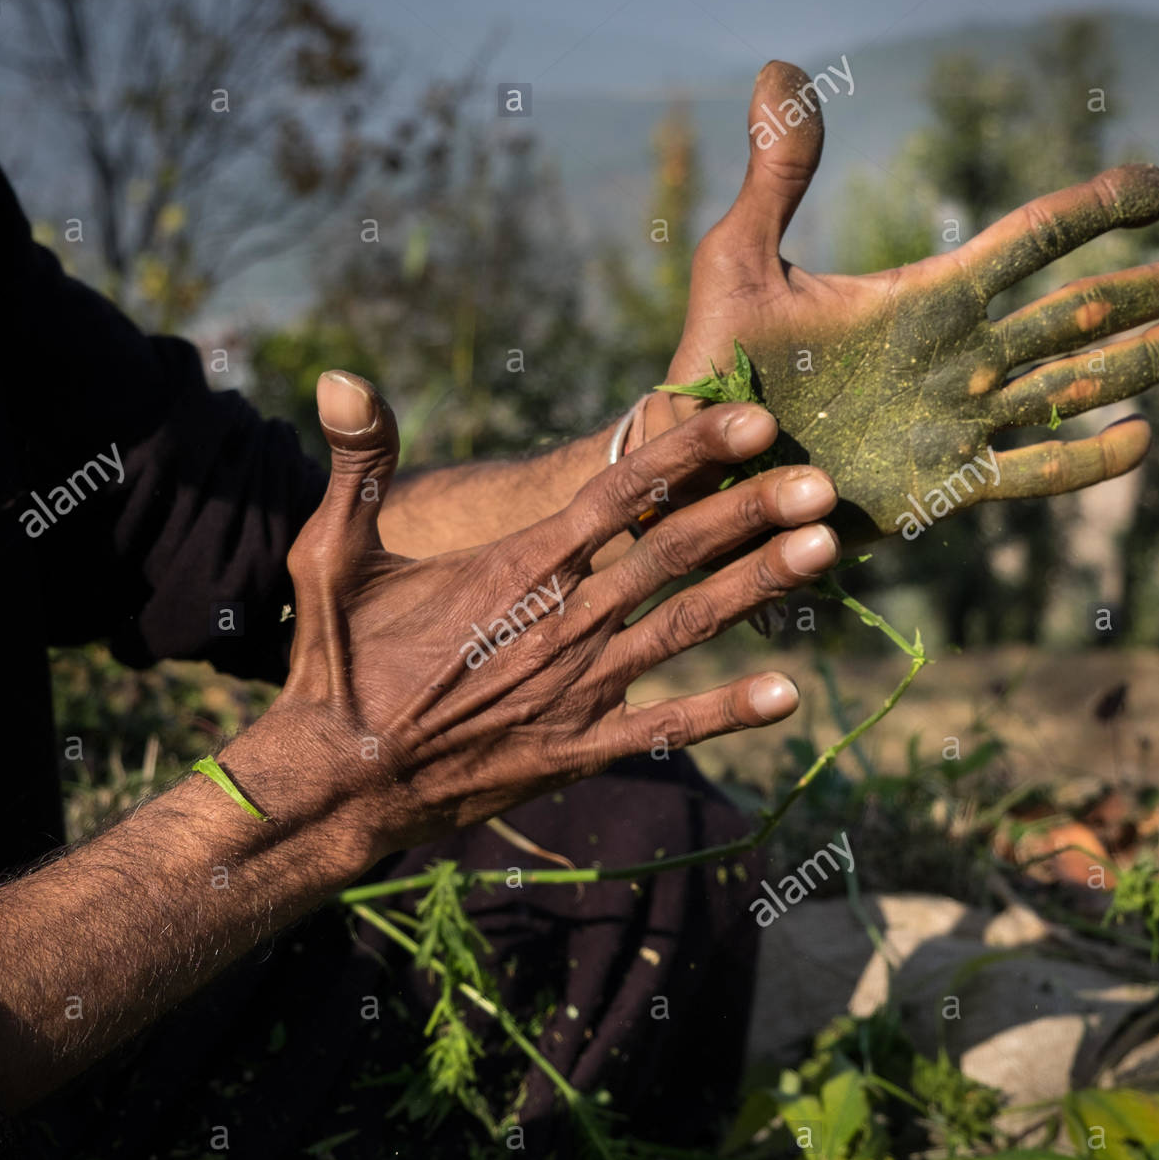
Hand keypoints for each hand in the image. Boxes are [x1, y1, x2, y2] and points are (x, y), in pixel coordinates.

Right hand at [265, 371, 840, 858]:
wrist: (335, 785)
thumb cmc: (338, 665)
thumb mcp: (331, 555)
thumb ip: (359, 466)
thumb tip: (340, 374)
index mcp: (515, 568)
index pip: (618, 493)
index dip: (689, 452)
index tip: (752, 419)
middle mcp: (560, 622)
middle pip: (671, 553)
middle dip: (748, 512)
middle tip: (823, 483)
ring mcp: (575, 690)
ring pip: (682, 627)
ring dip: (756, 588)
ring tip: (826, 551)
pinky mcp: (577, 750)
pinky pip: (664, 728)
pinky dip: (726, 712)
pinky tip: (790, 694)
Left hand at [662, 60, 1158, 541]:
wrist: (705, 462)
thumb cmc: (718, 363)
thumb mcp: (738, 260)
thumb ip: (776, 174)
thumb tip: (780, 71)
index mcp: (923, 300)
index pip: (1026, 243)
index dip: (1094, 212)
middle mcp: (956, 358)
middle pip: (1070, 318)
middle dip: (1137, 299)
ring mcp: (956, 424)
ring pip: (1066, 389)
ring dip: (1131, 367)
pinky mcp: (942, 487)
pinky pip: (1029, 474)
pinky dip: (1084, 463)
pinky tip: (1136, 441)